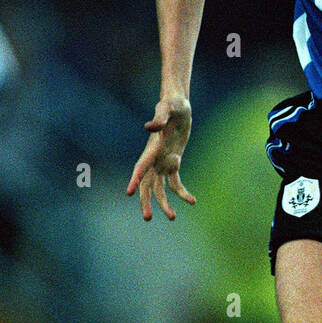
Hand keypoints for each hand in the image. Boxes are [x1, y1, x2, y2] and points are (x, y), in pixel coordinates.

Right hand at [126, 95, 195, 220]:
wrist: (179, 105)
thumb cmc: (172, 104)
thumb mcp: (168, 107)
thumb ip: (159, 117)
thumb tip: (149, 126)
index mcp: (152, 147)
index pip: (141, 166)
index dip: (135, 180)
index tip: (129, 193)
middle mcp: (154, 157)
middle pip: (147, 183)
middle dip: (146, 201)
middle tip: (147, 218)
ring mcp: (162, 161)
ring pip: (159, 187)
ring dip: (164, 202)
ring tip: (173, 217)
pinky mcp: (173, 162)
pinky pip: (175, 181)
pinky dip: (182, 192)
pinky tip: (192, 201)